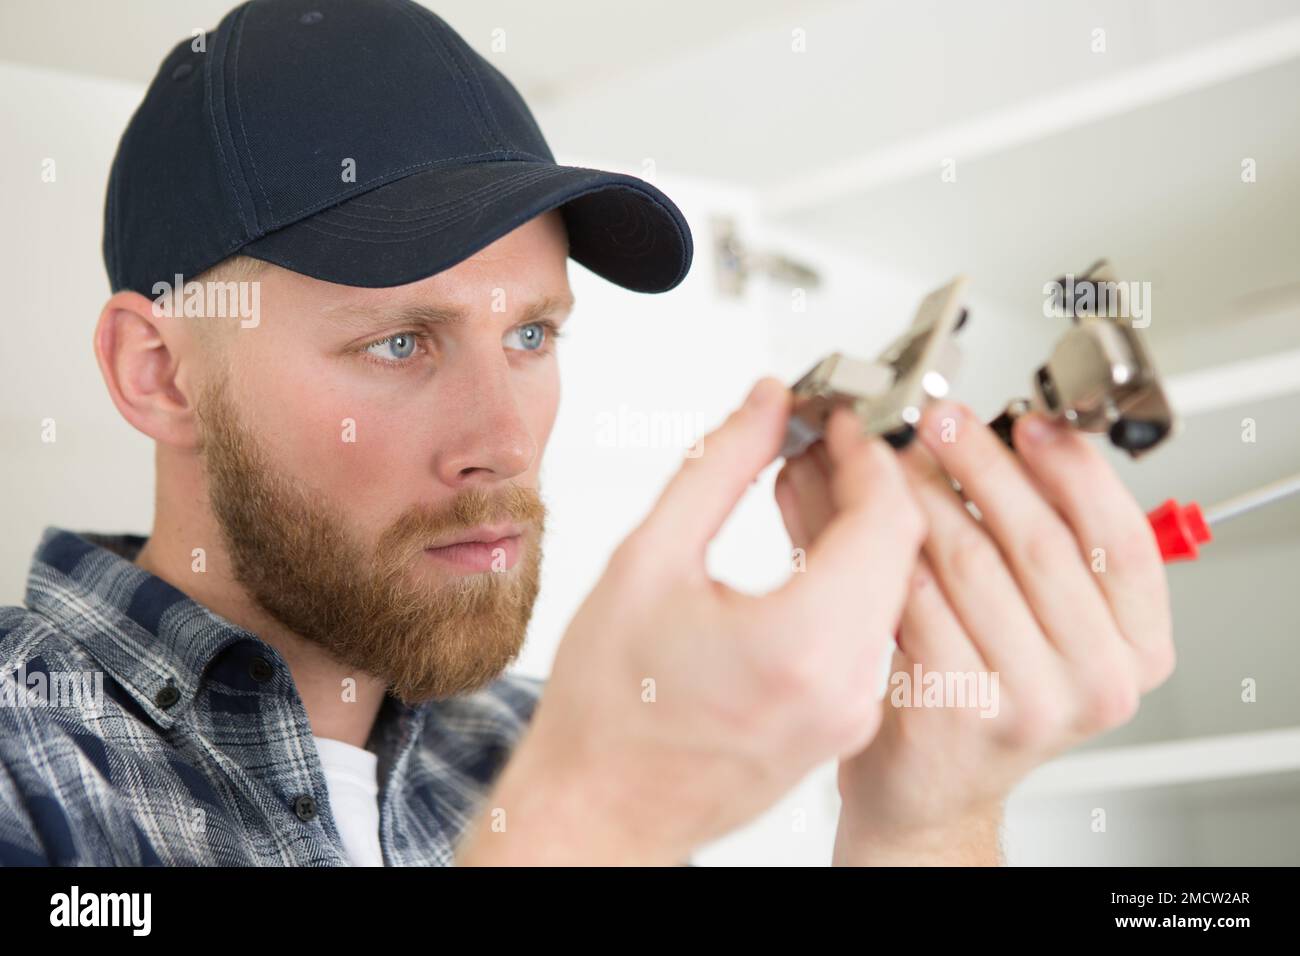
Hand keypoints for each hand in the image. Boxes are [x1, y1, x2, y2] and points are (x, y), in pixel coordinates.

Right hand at [455, 379, 924, 864]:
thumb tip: (767, 406)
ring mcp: (852, 712)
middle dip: (867, 481)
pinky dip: (851, 575)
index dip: (867, 451)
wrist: (597, 811)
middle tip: (822, 438)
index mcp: (803, 643)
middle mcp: (846, 686)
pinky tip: (809, 546)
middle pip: (901, 550)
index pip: (885, 517)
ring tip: (809, 482)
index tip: (837, 418)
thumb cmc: (606, 709)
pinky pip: (872, 628)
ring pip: (891, 588)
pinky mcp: (844, 725)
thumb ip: (718, 467)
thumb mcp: (648, 558)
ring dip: (861, 527)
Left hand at [774, 401, 1174, 864]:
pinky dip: (880, 543)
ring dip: (915, 491)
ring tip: (880, 454)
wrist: (933, 784)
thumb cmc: (984, 688)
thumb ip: (1038, 535)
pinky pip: (913, 597)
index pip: (1122, 536)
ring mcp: (1030, 699)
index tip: (1026, 421)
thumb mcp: (1043, 619)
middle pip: (1038, 538)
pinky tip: (854, 513)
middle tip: (935, 420)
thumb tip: (995, 430)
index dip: (1073, 468)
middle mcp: (1096, 678)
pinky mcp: (957, 706)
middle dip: (978, 463)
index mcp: (1136, 645)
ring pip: (964, 559)